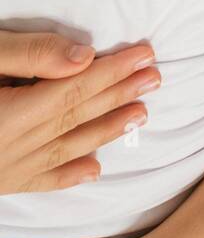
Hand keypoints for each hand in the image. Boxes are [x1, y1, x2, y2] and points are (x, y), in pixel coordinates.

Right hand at [0, 30, 160, 194]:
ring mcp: (4, 170)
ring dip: (105, 132)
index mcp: (7, 116)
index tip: (144, 55)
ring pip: (65, 150)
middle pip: (75, 117)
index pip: (73, 89)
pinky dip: (68, 176)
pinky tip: (95, 170)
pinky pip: (40, 182)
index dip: (111, 71)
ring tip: (140, 115)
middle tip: (154, 79)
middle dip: (118, 96)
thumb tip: (84, 58)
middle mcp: (9, 149)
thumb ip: (31, 55)